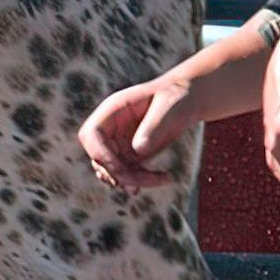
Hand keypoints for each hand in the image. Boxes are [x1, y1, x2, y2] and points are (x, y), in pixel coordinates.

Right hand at [76, 68, 204, 191]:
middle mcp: (111, 127)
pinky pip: (128, 172)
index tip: (120, 169)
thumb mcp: (170, 108)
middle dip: (118, 173)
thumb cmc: (178, 96)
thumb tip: (138, 150)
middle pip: (100, 156)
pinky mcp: (130, 153)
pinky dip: (141, 180)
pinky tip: (162, 179)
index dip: (100, 154)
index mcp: (113, 109)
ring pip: (112, 169)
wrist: (188, 98)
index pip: (91, 134)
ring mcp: (119, 142)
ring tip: (159, 180)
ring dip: (130, 180)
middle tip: (141, 183)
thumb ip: (153, 126)